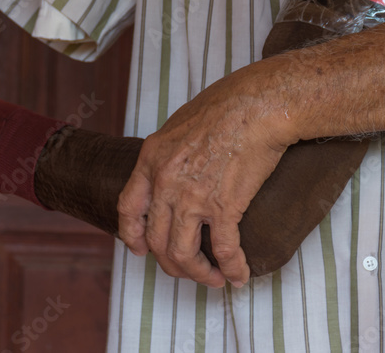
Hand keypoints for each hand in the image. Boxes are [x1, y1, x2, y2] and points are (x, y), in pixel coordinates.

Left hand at [116, 66, 294, 287]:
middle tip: (188, 269)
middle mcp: (165, 182)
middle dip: (171, 263)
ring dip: (198, 273)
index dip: (132, 236)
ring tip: (213, 279)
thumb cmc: (226, 106)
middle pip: (156, 239)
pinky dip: (232, 268)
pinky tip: (239, 275)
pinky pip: (223, 249)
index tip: (140, 249)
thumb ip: (170, 153)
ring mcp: (192, 197)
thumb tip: (175, 170)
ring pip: (183, 253)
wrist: (257, 105)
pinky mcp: (224, 206)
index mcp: (151, 159)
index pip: (127, 208)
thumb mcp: (180, 125)